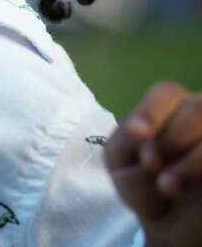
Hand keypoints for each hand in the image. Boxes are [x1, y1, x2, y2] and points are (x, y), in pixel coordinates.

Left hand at [106, 81, 201, 246]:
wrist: (178, 227)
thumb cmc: (147, 188)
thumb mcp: (125, 170)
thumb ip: (129, 151)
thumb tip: (148, 146)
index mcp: (170, 109)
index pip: (166, 93)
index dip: (152, 111)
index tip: (138, 133)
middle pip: (197, 109)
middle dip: (172, 139)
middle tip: (153, 166)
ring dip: (193, 161)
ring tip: (168, 187)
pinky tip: (198, 189)